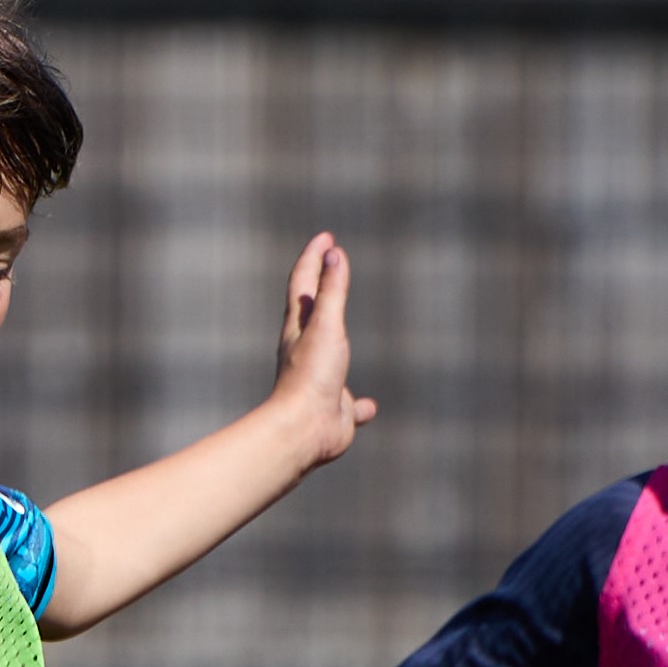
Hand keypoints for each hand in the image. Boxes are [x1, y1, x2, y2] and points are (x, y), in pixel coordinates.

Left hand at [269, 232, 376, 472]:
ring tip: (343, 334)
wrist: (303, 429)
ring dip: (336, 340)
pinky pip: (349, 404)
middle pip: (311, 313)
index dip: (314, 257)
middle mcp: (306, 351)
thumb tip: (334, 253)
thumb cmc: (311, 375)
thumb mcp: (326, 325)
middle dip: (320, 288)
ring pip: (329, 355)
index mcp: (299, 328)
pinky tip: (368, 407)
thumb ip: (332, 291)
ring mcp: (320, 380)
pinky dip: (358, 404)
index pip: (303, 282)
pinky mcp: (334, 409)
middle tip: (330, 267)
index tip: (326, 237)